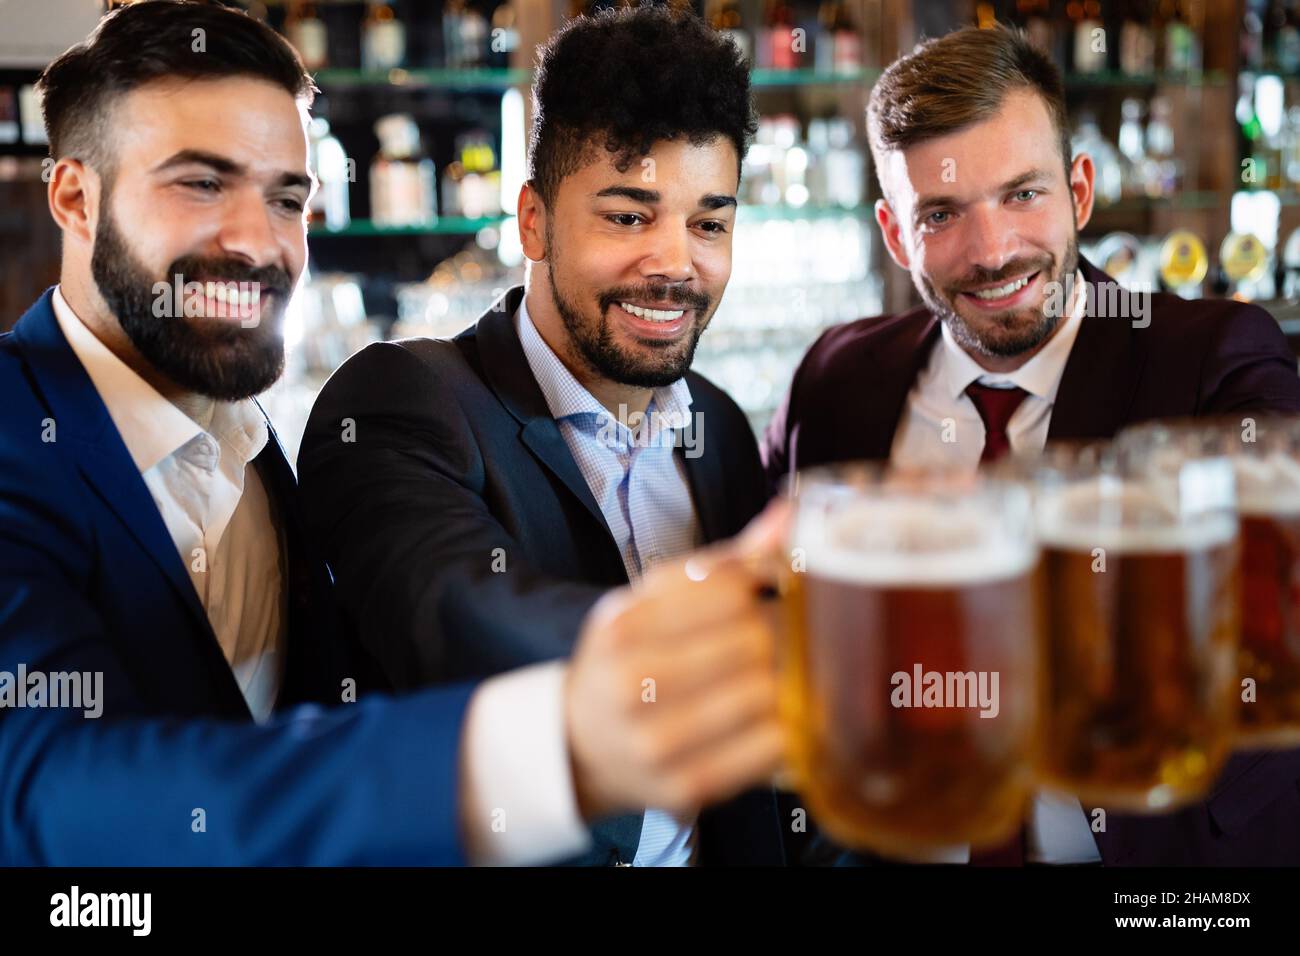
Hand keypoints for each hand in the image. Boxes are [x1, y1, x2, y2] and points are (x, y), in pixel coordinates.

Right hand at [563, 503, 789, 819]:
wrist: (578, 748)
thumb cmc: (627, 663)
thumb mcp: (654, 601)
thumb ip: (723, 562)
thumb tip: (789, 515)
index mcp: (622, 627)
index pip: (729, 591)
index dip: (766, 587)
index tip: (771, 592)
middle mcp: (633, 683)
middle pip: (753, 642)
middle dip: (782, 636)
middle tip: (785, 637)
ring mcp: (658, 741)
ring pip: (767, 695)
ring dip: (791, 682)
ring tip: (784, 675)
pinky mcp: (686, 786)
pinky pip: (769, 749)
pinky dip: (788, 728)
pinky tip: (780, 718)